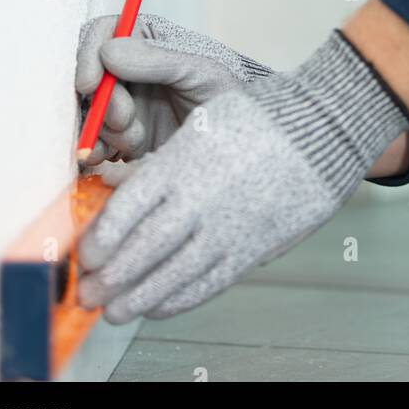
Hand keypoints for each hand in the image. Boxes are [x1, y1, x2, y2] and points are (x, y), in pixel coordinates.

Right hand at [75, 13, 271, 164]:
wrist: (237, 145)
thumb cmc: (226, 95)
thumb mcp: (200, 71)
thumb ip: (156, 59)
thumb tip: (108, 50)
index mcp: (145, 39)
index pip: (102, 34)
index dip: (88, 56)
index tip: (89, 85)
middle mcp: (127, 69)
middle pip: (88, 77)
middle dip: (102, 102)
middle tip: (126, 120)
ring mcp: (122, 103)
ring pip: (89, 111)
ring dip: (106, 129)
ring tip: (136, 141)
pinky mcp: (120, 136)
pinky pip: (93, 141)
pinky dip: (97, 151)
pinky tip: (113, 159)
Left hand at [77, 30, 408, 320]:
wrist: (323, 131)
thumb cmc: (258, 114)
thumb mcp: (201, 97)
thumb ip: (150, 103)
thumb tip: (107, 115)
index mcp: (182, 161)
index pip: (126, 210)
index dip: (99, 240)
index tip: (84, 255)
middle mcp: (201, 198)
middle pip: (142, 250)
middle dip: (109, 278)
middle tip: (86, 292)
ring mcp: (228, 228)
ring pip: (171, 276)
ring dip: (137, 299)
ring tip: (114, 310)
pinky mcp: (252, 248)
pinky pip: (208, 283)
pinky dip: (178, 300)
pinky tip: (158, 305)